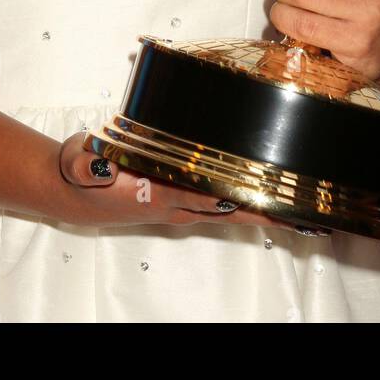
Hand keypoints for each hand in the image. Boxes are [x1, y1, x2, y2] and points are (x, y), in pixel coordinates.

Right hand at [53, 131, 313, 232]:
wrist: (72, 193)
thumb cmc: (79, 174)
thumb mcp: (77, 165)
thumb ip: (85, 165)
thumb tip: (98, 166)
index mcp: (156, 194)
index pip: (201, 193)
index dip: (230, 192)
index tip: (262, 191)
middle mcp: (176, 205)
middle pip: (231, 210)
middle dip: (266, 212)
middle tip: (307, 213)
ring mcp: (182, 205)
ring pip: (233, 210)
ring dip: (265, 211)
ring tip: (304, 211)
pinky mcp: (183, 199)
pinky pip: (223, 204)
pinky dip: (249, 204)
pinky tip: (271, 202)